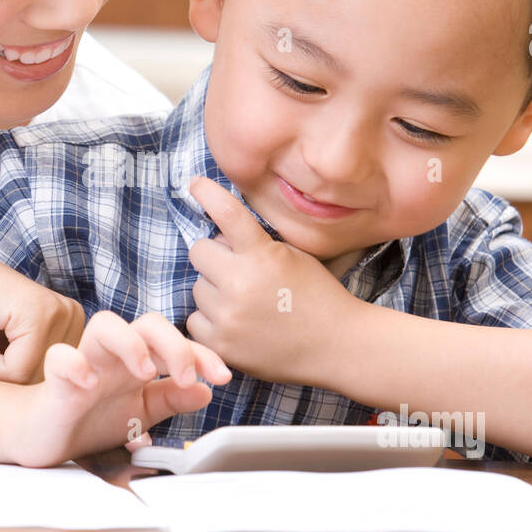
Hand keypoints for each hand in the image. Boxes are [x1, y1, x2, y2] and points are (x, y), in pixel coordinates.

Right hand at [0, 226, 84, 383]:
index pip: (51, 388)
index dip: (8, 385)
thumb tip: (44, 419)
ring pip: (32, 385)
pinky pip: (19, 372)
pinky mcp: (41, 313)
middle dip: (2, 382)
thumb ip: (25, 386)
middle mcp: (73, 316)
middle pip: (45, 390)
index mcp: (69, 325)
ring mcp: (61, 312)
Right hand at [18, 310, 231, 466]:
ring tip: (144, 373)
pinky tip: (90, 384)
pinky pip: (59, 357)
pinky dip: (75, 365)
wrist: (46, 435)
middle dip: (174, 344)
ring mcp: (85, 362)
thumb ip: (171, 399)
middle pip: (147, 322)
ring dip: (130, 343)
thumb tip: (206, 392)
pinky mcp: (55, 378)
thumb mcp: (141, 412)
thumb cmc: (91, 417)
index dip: (203, 354)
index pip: (175, 343)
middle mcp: (114, 355)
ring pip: (105, 324)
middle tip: (187, 376)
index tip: (222, 377)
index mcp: (137, 360)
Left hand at [185, 175, 354, 385]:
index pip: (228, 213)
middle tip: (237, 270)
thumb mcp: (293, 256)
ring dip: (214, 291)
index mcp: (263, 256)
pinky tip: (237, 324)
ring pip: (197, 288)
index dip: (208, 194)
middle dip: (214, 257)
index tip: (196, 185)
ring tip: (245, 303)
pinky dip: (210, 321)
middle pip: (199, 251)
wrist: (336, 346)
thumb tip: (219, 237)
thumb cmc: (318, 297)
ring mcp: (229, 316)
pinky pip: (195, 320)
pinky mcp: (222, 344)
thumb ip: (256, 244)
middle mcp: (241, 283)